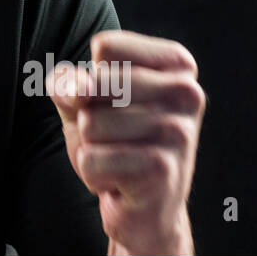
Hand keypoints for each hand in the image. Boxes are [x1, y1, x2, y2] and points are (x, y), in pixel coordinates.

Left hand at [48, 30, 204, 254]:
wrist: (141, 208)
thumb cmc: (114, 140)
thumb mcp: (84, 100)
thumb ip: (69, 81)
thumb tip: (79, 88)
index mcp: (176, 64)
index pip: (107, 47)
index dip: (92, 76)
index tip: (114, 101)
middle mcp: (187, 92)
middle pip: (97, 83)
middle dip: (89, 115)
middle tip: (116, 136)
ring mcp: (179, 131)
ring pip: (91, 124)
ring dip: (92, 148)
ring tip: (119, 159)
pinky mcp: (162, 169)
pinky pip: (91, 160)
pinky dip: (94, 174)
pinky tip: (120, 182)